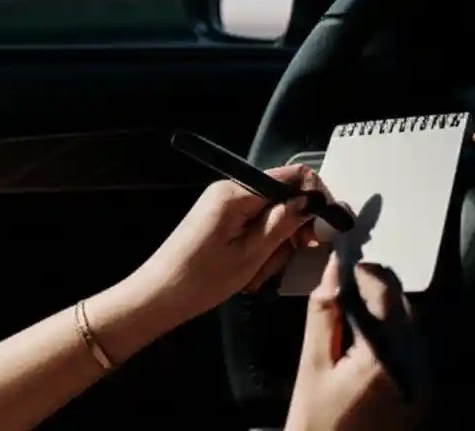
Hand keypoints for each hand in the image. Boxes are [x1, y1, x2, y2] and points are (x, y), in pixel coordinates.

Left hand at [127, 164, 322, 326]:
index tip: (319, 232)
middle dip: (293, 228)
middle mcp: (231, 189)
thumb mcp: (250, 255)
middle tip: (291, 257)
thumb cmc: (200, 280)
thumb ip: (283, 224)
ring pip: (272, 214)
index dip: (314, 199)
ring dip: (276, 244)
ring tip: (261, 271)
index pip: (292, 176)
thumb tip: (313, 202)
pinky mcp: (222, 219)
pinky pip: (256, 224)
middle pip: (284, 196)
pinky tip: (252, 269)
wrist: (155, 298)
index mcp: (236, 192)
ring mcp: (225, 204)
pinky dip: (262, 246)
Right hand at [286, 253, 424, 430]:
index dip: (366, 273)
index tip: (344, 268)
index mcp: (385, 357)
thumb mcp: (312, 364)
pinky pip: (414, 347)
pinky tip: (370, 342)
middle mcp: (414, 365)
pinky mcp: (424, 390)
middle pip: (403, 306)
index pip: (387, 294)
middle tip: (346, 290)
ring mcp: (424, 379)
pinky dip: (395, 335)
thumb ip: (325, 313)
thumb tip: (333, 268)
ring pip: (411, 324)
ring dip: (387, 312)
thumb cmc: (314, 418)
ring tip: (355, 316)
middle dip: (377, 291)